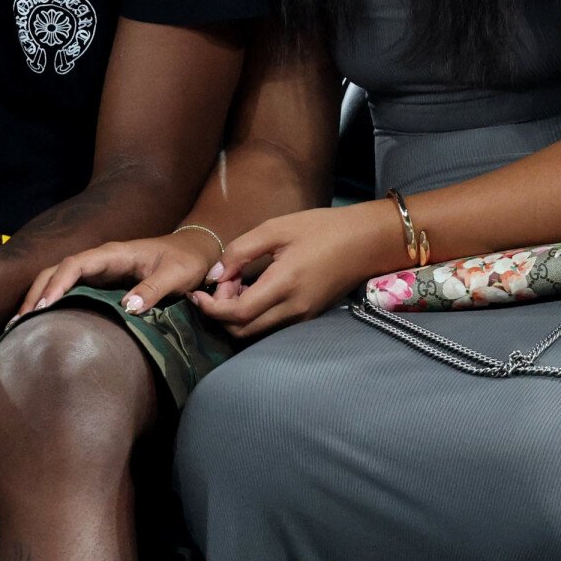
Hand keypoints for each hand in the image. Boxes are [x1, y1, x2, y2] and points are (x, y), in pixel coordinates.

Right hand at [16, 228, 224, 317]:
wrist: (195, 252)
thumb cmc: (185, 261)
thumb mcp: (175, 275)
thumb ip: (153, 288)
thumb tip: (128, 306)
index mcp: (115, 254)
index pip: (77, 263)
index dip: (58, 283)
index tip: (44, 307)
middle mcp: (102, 259)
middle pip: (59, 269)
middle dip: (37, 292)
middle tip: (18, 323)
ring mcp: (100, 270)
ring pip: (61, 278)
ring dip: (40, 297)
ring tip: (21, 326)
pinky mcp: (103, 282)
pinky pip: (72, 288)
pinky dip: (54, 301)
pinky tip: (44, 322)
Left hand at [190, 205, 383, 339]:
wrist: (364, 242)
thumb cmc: (320, 229)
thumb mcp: (277, 228)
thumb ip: (241, 250)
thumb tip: (215, 273)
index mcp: (284, 285)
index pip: (238, 313)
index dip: (211, 308)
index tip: (197, 293)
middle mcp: (293, 310)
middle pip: (242, 331)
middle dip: (220, 313)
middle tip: (218, 284)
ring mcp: (302, 318)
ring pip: (256, 333)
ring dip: (235, 316)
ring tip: (234, 284)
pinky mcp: (307, 318)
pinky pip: (271, 327)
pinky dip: (253, 316)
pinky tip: (252, 290)